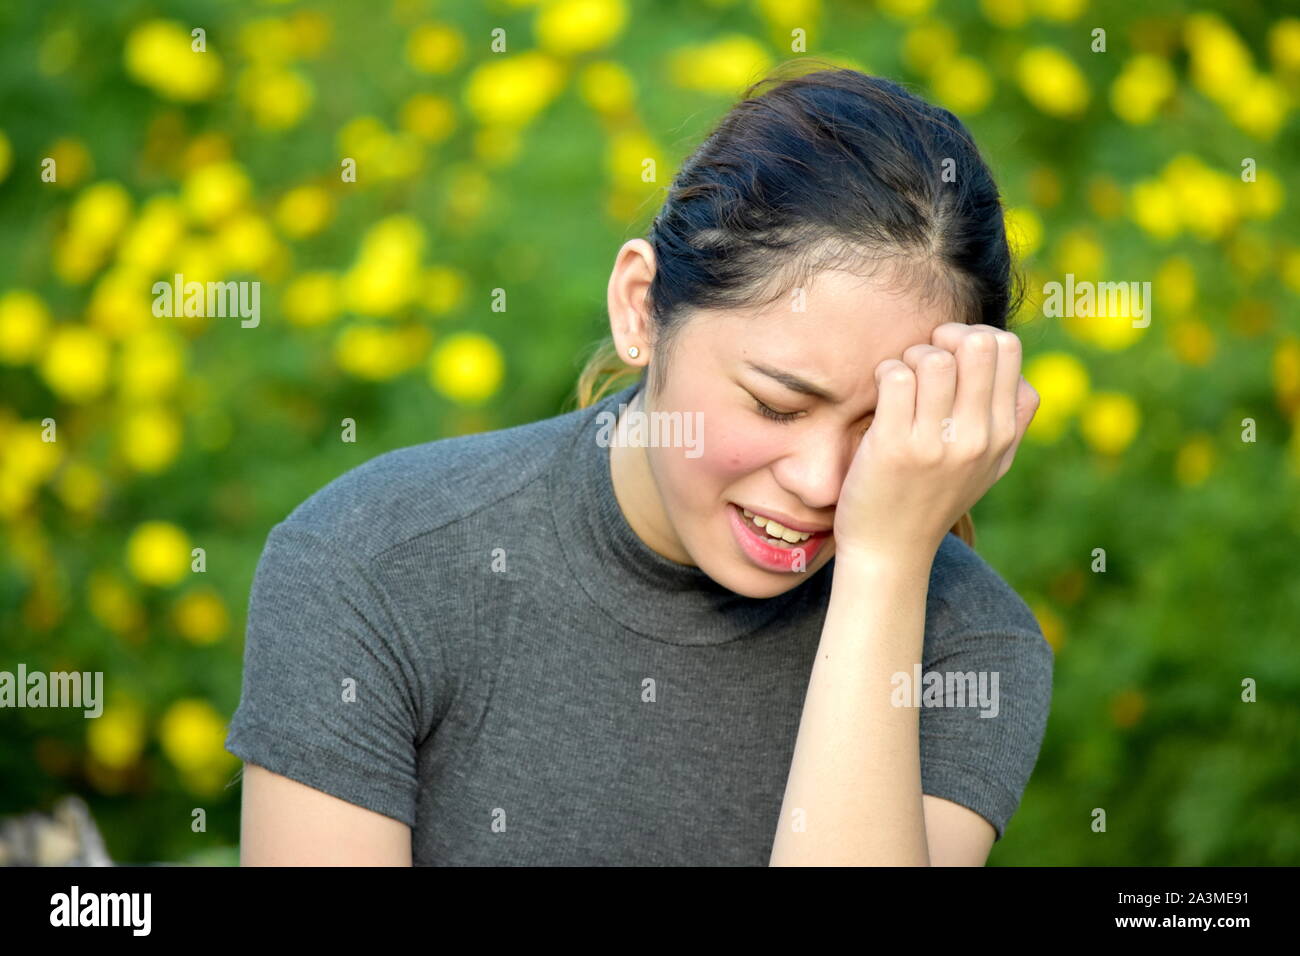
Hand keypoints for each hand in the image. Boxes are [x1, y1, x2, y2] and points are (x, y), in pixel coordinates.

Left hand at [831, 322, 1038, 562]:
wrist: (891, 550)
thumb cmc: (934, 497)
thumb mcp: (989, 465)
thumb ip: (1012, 418)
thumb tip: (1017, 366)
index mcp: (1003, 434)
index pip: (1008, 349)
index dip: (976, 336)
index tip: (953, 355)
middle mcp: (977, 438)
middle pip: (978, 345)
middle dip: (945, 339)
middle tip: (925, 359)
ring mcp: (936, 443)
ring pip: (934, 358)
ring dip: (911, 357)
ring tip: (902, 379)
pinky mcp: (894, 447)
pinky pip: (896, 377)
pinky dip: (886, 373)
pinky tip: (882, 392)